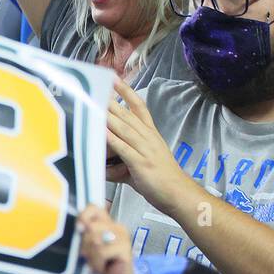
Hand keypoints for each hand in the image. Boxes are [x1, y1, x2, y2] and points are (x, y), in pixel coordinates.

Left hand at [78, 205, 136, 273]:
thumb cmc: (99, 269)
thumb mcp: (86, 249)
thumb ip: (83, 236)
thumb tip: (78, 226)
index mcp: (106, 224)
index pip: (93, 207)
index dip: (83, 216)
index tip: (78, 228)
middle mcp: (116, 227)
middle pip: (90, 225)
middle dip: (84, 245)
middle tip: (89, 257)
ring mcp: (123, 237)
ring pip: (94, 239)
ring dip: (90, 257)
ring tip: (96, 264)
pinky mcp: (126, 249)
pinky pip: (101, 252)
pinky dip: (96, 264)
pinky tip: (102, 270)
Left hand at [106, 78, 190, 213]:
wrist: (179, 194)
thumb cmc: (161, 180)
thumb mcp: (142, 162)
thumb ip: (123, 158)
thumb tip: (105, 160)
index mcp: (150, 135)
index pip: (139, 107)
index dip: (127, 92)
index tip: (115, 79)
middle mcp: (148, 138)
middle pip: (128, 114)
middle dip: (112, 100)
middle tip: (97, 86)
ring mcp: (145, 150)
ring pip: (124, 128)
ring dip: (109, 116)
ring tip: (95, 104)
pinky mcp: (141, 163)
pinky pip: (124, 149)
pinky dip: (113, 140)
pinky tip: (102, 132)